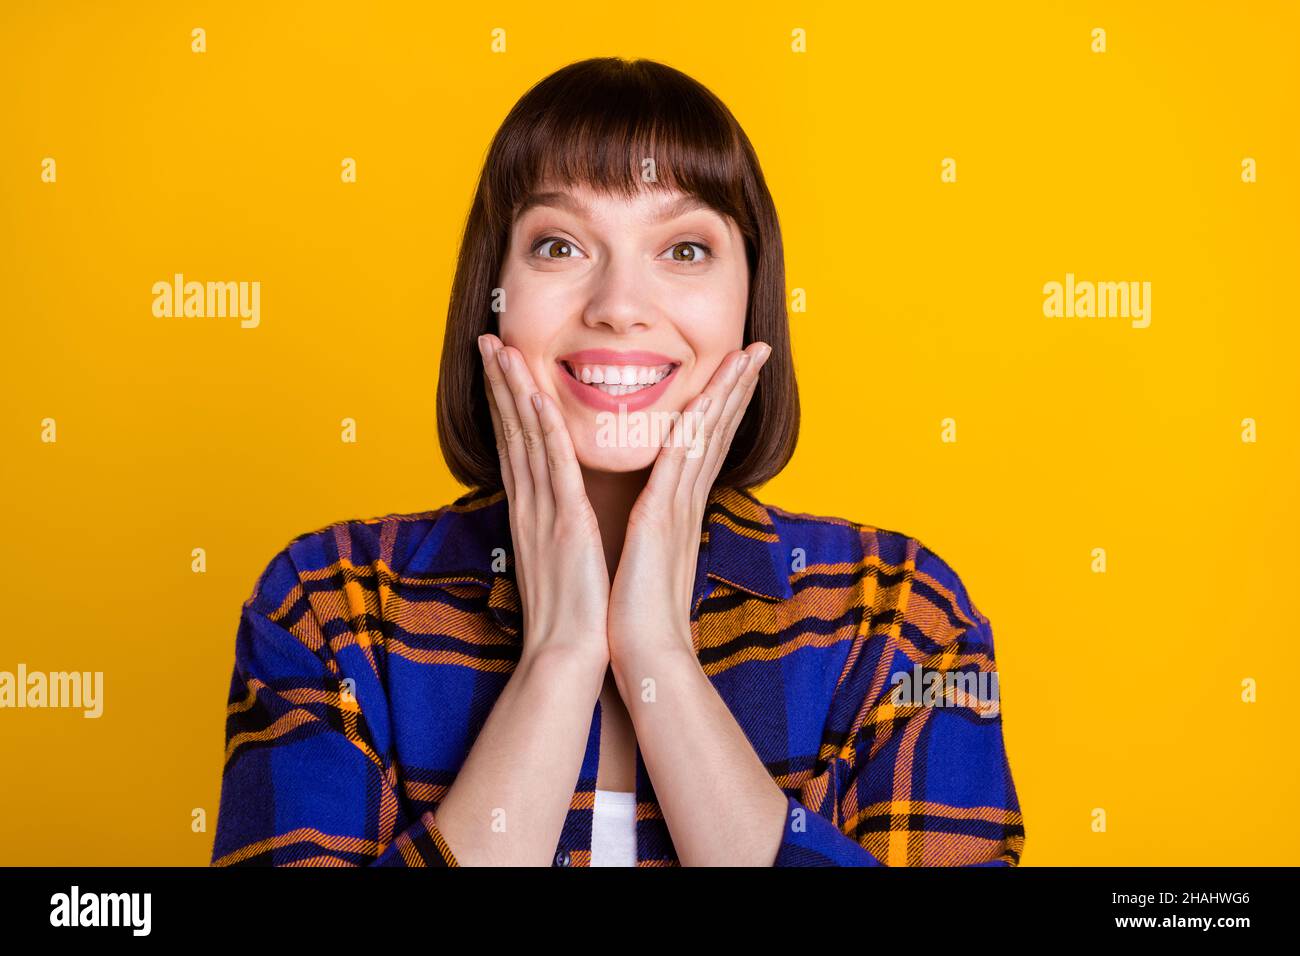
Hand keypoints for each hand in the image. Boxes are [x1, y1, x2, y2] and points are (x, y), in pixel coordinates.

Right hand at [478, 333, 609, 674]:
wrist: (571, 657)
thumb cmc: (572, 618)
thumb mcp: (562, 563)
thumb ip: (558, 532)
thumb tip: (562, 516)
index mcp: (534, 515)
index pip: (517, 448)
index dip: (505, 406)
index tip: (500, 370)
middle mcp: (531, 507)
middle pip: (511, 433)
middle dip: (499, 385)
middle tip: (488, 341)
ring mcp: (544, 512)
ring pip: (525, 438)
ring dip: (512, 391)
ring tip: (499, 349)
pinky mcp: (566, 523)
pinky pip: (551, 466)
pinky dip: (541, 427)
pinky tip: (534, 394)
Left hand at [606, 341, 771, 672]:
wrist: (644, 654)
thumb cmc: (637, 612)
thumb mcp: (644, 557)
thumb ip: (650, 531)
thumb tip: (648, 520)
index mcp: (677, 508)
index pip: (704, 443)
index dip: (721, 404)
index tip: (735, 371)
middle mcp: (684, 501)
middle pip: (716, 430)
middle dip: (738, 386)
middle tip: (758, 348)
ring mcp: (677, 507)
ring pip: (706, 435)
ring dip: (726, 391)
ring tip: (747, 355)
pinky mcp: (661, 518)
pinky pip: (678, 460)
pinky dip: (692, 425)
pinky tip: (702, 397)